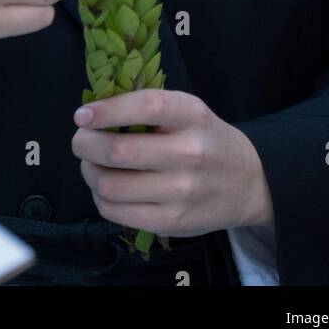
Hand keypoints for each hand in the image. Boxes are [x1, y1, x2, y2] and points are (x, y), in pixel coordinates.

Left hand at [71, 89, 274, 236]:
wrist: (248, 182)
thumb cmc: (206, 139)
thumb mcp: (189, 111)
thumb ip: (150, 109)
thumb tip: (94, 113)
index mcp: (193, 115)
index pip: (147, 107)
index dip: (107, 110)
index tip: (82, 115)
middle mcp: (190, 153)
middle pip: (119, 151)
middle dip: (85, 144)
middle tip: (80, 141)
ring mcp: (182, 191)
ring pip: (112, 185)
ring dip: (89, 172)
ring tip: (90, 164)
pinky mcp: (173, 221)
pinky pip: (118, 212)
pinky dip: (101, 198)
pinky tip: (105, 187)